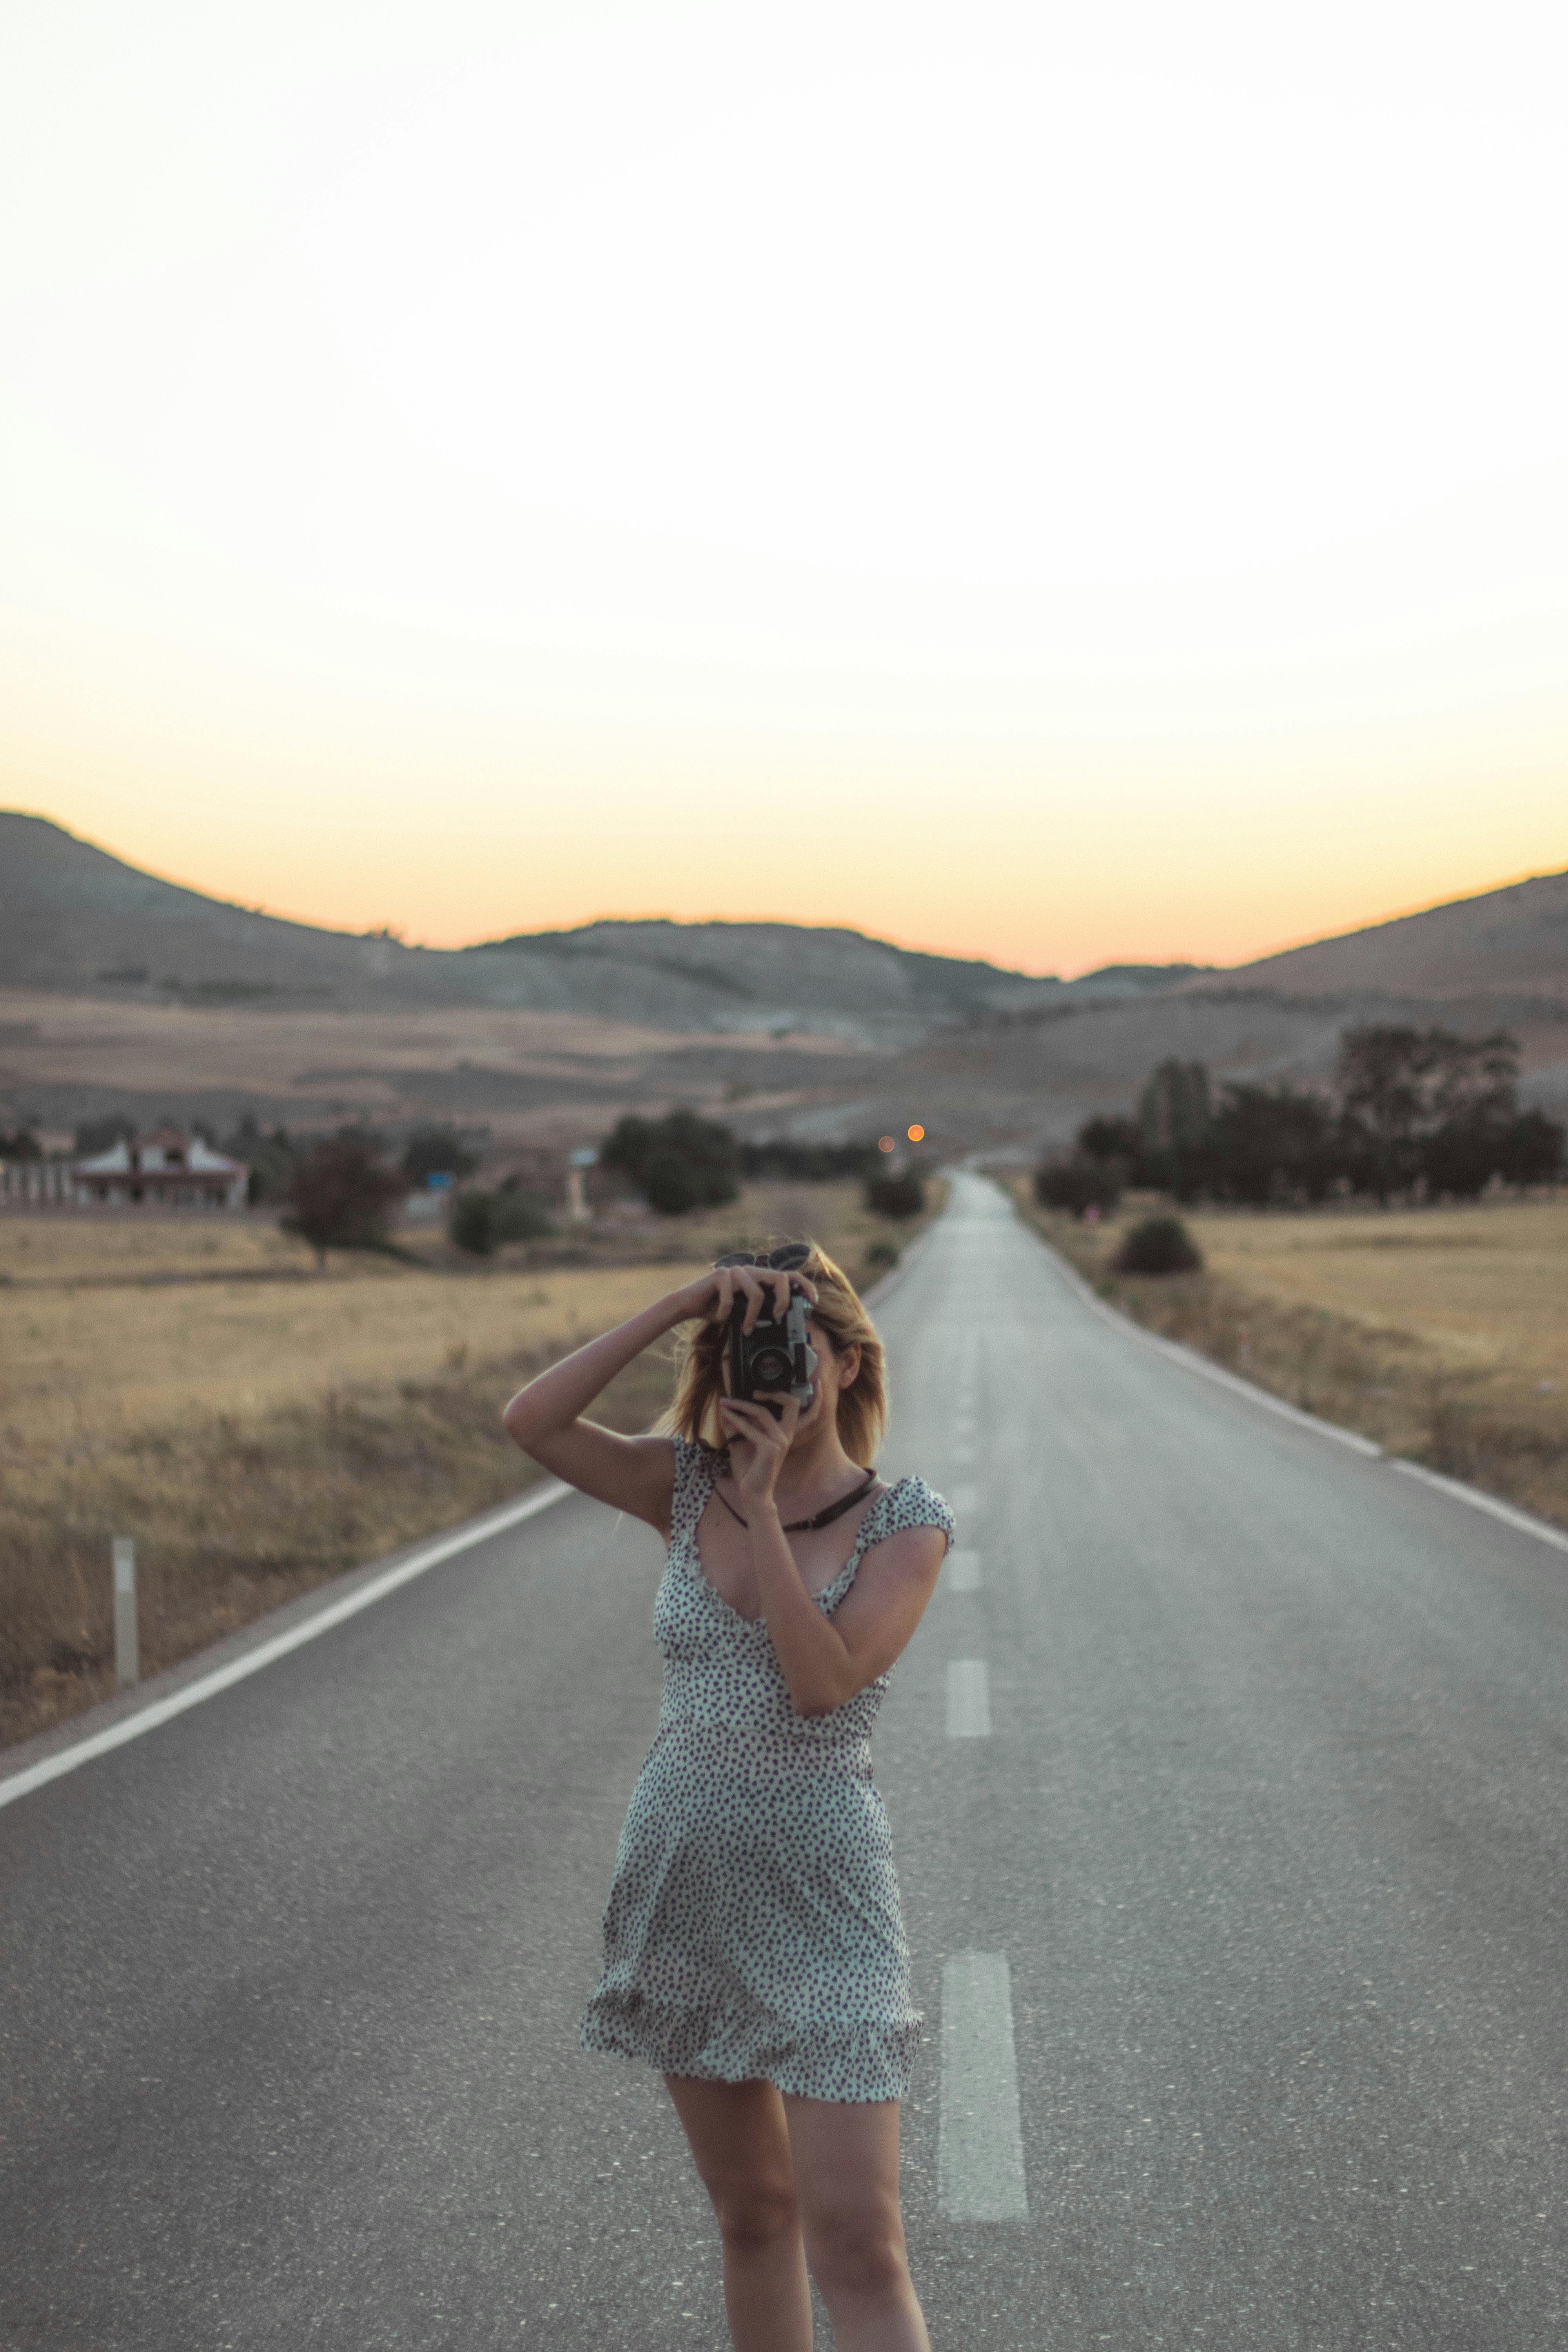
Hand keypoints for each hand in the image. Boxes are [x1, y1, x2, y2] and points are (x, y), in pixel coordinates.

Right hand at [680, 1262, 817, 1335]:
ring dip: (751, 1317)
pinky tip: (721, 1317)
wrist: (690, 1305)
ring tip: (746, 1329)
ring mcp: (735, 1271)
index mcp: (759, 1278)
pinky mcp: (720, 1274)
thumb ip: (761, 1312)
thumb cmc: (718, 1309)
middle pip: (780, 1278)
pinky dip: (727, 1313)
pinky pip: (731, 1298)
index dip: (804, 1285)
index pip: (788, 1276)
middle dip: (783, 1300)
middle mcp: (750, 1271)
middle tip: (778, 1318)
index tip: (812, 1302)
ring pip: (756, 1293)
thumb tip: (781, 1323)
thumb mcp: (744, 1312)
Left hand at [717, 1390, 800, 1506]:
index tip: (774, 1387)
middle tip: (753, 1391)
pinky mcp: (770, 1449)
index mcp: (785, 1434)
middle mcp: (787, 1436)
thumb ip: (735, 1427)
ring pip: (762, 1412)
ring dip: (741, 1405)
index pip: (801, 1410)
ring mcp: (780, 1442)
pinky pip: (750, 1428)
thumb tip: (725, 1410)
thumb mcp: (741, 1444)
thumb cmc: (750, 1471)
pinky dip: (735, 1420)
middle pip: (791, 1404)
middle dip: (774, 1392)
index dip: (797, 1395)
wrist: (752, 1494)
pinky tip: (725, 1416)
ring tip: (725, 1403)